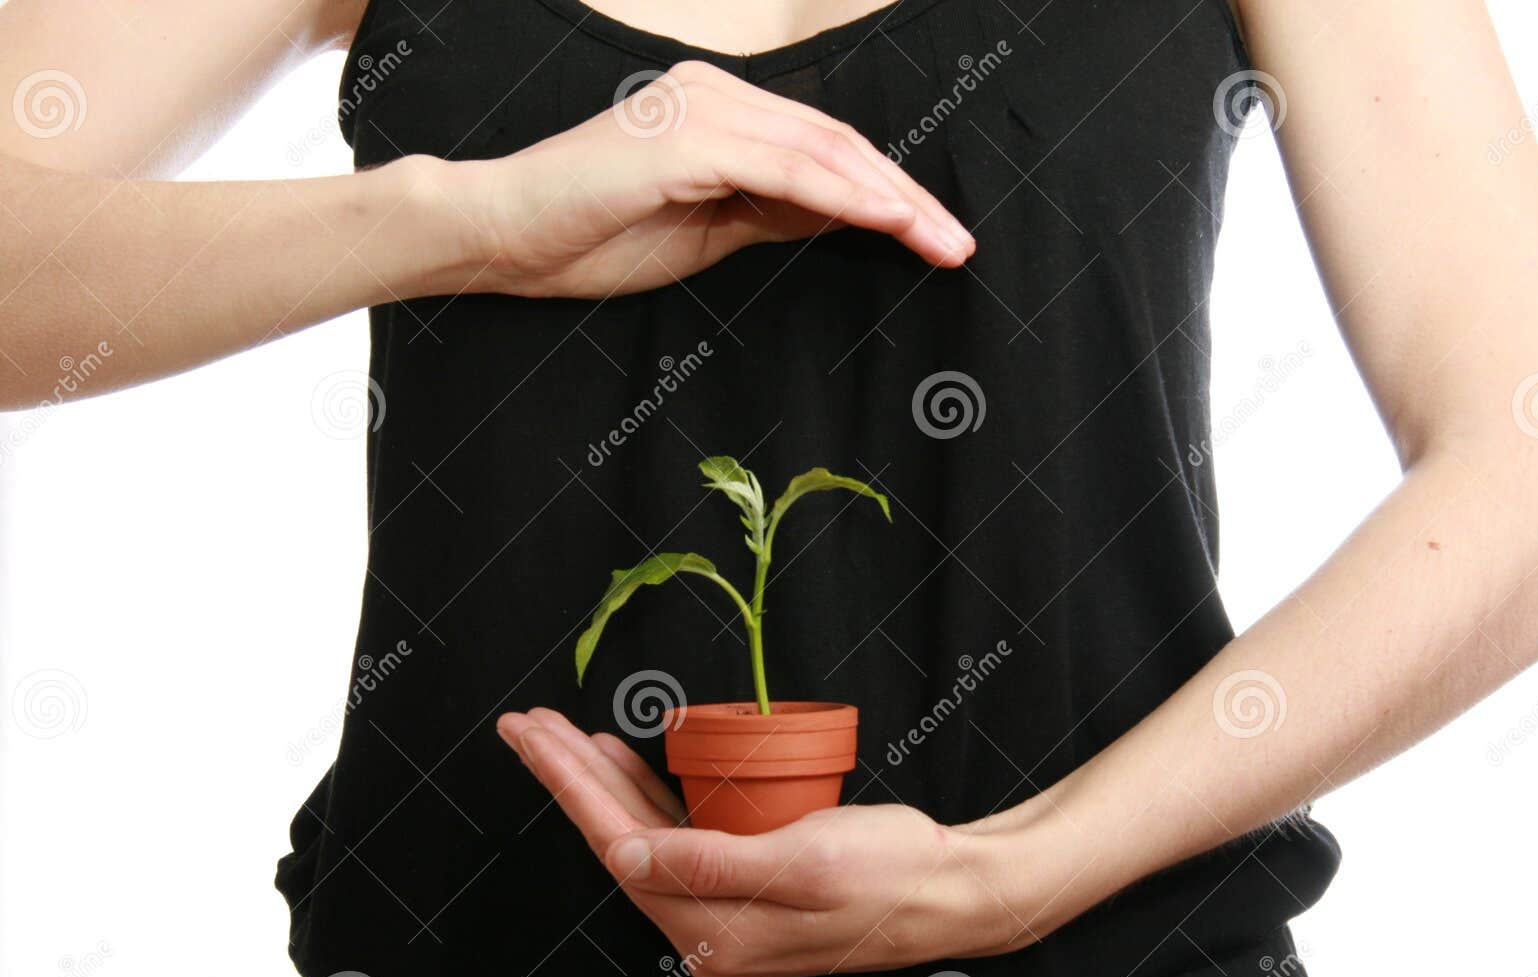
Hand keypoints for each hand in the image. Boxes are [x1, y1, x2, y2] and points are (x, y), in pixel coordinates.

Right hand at [450, 60, 974, 298]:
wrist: (501, 234)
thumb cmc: (592, 236)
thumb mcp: (709, 231)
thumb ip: (774, 213)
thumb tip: (844, 215)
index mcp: (720, 111)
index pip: (824, 149)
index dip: (886, 192)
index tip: (933, 235)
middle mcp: (717, 94)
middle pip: (837, 144)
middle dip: (905, 197)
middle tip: (957, 243)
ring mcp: (701, 109)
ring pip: (823, 153)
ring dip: (891, 200)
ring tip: (939, 241)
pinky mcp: (686, 138)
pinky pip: (785, 172)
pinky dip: (842, 197)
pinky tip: (887, 221)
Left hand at [496, 708, 1028, 976]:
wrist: (956, 891)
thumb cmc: (894, 872)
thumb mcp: (808, 860)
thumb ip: (712, 865)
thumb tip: (627, 857)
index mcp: (715, 933)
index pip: (620, 848)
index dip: (571, 786)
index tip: (534, 735)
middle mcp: (709, 934)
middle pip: (619, 843)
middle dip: (571, 779)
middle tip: (527, 724)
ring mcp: (726, 917)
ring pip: (644, 840)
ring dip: (604, 785)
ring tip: (565, 735)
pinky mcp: (745, 894)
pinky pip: (680, 842)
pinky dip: (650, 799)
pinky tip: (629, 764)